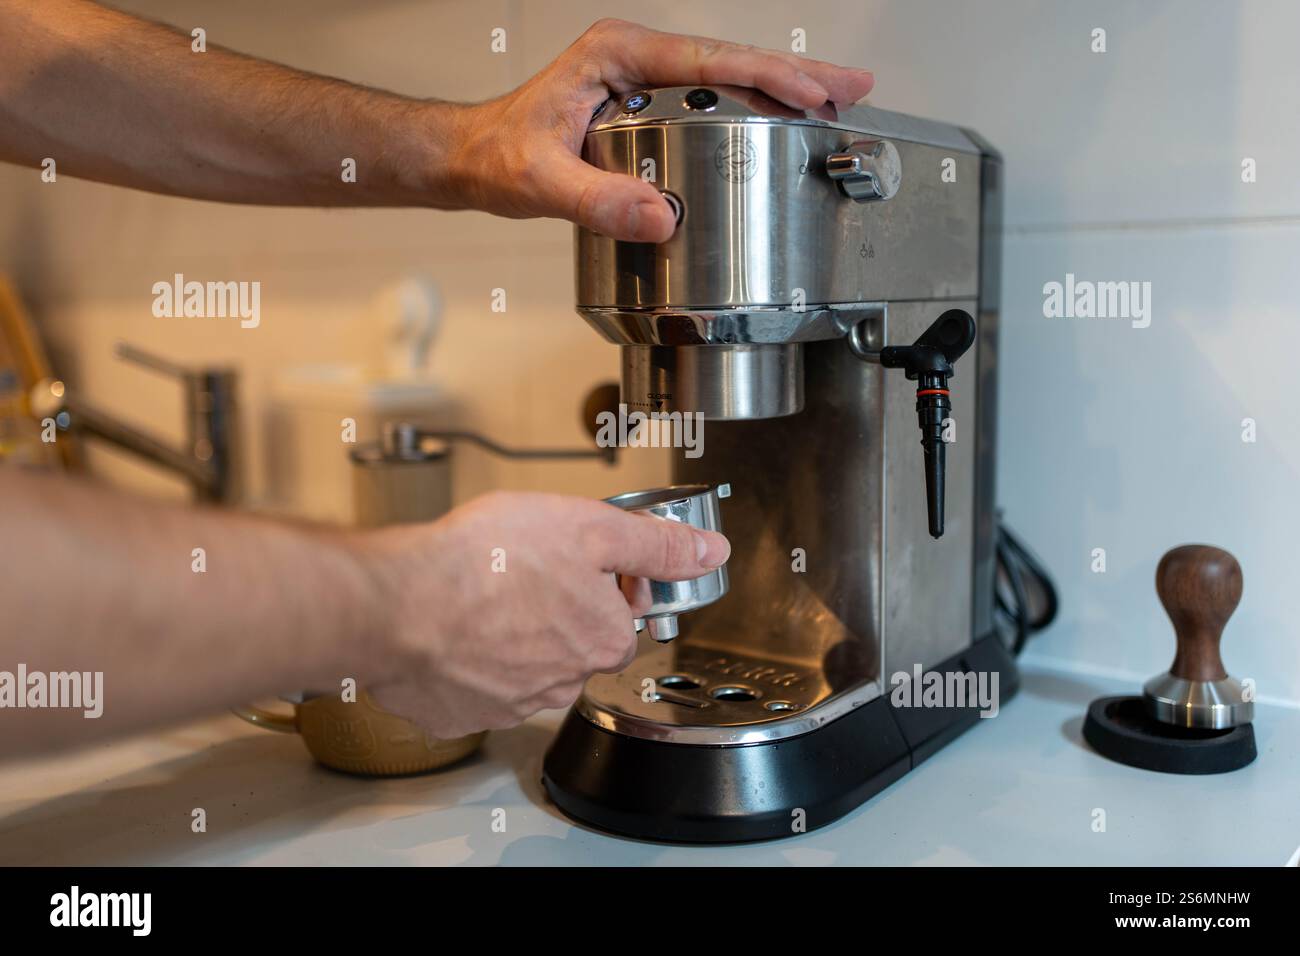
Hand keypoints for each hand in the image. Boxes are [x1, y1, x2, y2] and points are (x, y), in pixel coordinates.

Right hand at [356, 490, 729, 738]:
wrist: (397, 604)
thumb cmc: (486, 562)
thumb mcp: (591, 527)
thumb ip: (655, 544)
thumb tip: (711, 553)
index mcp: (602, 639)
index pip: (624, 619)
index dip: (603, 584)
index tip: (573, 562)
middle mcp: (563, 681)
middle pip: (575, 647)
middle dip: (556, 613)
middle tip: (520, 574)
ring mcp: (508, 704)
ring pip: (526, 670)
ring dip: (512, 641)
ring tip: (480, 598)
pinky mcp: (459, 713)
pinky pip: (473, 688)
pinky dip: (465, 663)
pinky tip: (450, 631)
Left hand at [448, 18, 873, 241]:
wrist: (474, 159)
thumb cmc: (499, 156)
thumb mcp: (541, 181)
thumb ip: (597, 200)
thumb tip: (662, 217)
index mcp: (614, 55)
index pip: (704, 60)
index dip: (762, 74)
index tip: (808, 92)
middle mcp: (634, 58)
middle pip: (730, 59)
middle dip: (796, 73)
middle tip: (853, 86)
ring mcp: (643, 79)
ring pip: (727, 76)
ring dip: (784, 87)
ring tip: (837, 101)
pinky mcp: (647, 104)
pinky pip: (711, 100)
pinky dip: (754, 108)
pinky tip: (784, 123)